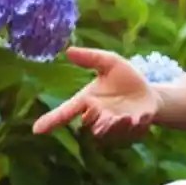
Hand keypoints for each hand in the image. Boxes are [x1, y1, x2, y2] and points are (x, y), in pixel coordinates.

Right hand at [32, 47, 160, 139]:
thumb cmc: (125, 78)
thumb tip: (69, 51)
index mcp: (88, 100)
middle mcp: (98, 116)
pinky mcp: (132, 131)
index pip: (66, 111)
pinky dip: (134, 126)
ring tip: (125, 117)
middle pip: (90, 124)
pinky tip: (140, 117)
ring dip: (115, 126)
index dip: (51, 120)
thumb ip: (91, 58)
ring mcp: (115, 126)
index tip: (36, 130)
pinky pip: (129, 133)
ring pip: (108, 132)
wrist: (149, 92)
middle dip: (95, 120)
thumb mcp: (110, 62)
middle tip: (100, 110)